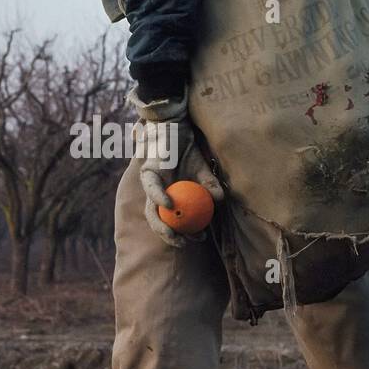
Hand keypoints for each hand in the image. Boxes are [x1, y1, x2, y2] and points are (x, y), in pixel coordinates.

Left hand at [128, 86, 224, 248]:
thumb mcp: (203, 169)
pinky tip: (168, 205)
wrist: (177, 125)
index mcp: (171, 196)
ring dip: (159, 224)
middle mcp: (158, 193)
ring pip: (149, 209)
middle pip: (158, 220)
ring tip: (172, 234)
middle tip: (183, 243)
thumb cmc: (188, 148)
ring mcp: (150, 183)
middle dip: (168, 236)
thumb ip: (210, 185)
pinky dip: (158, 197)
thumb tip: (221, 201)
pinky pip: (151, 187)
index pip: (173, 220)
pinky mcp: (147, 171)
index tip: (198, 239)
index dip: (183, 233)